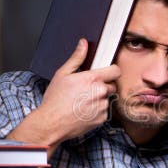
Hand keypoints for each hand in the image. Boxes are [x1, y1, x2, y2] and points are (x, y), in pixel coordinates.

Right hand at [9, 39, 119, 153]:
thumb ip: (76, 58)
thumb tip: (83, 44)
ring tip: (83, 101)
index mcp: (93, 79)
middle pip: (112, 85)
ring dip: (100, 99)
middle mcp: (100, 92)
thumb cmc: (55, 100)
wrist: (51, 123)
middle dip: (103, 85)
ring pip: (107, 99)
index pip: (115, 70)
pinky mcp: (102, 119)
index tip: (107, 72)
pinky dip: (97, 110)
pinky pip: (104, 111)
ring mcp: (102, 107)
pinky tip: (84, 110)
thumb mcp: (62, 74)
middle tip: (88, 89)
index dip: (111, 70)